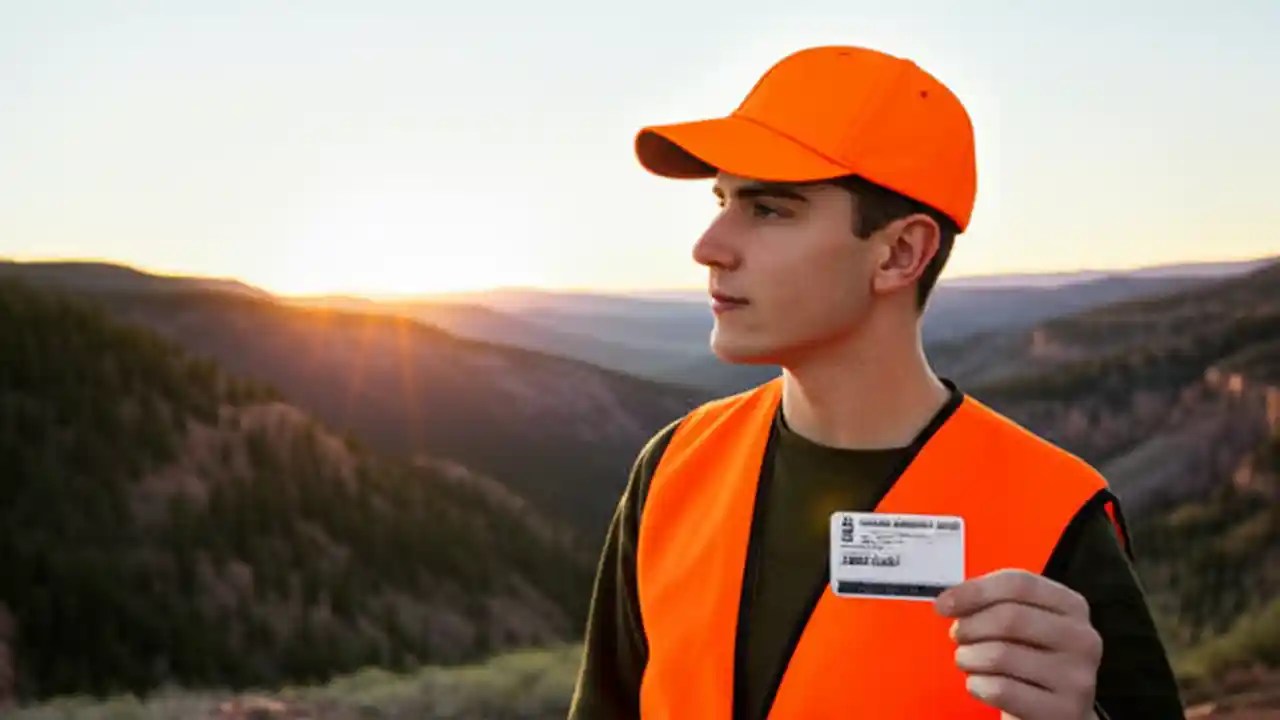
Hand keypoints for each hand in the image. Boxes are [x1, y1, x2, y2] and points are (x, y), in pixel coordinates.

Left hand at [935, 569, 1101, 719]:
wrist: (1056, 713)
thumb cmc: (1031, 662)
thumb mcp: (1022, 626)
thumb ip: (991, 604)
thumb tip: (949, 600)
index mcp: (1071, 606)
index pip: (1019, 584)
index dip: (975, 591)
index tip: (945, 603)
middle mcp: (1082, 638)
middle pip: (1010, 617)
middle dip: (971, 626)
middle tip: (957, 635)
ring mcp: (1077, 677)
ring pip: (1002, 655)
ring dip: (969, 657)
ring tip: (968, 661)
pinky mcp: (1064, 710)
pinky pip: (1002, 690)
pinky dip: (978, 685)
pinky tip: (979, 684)